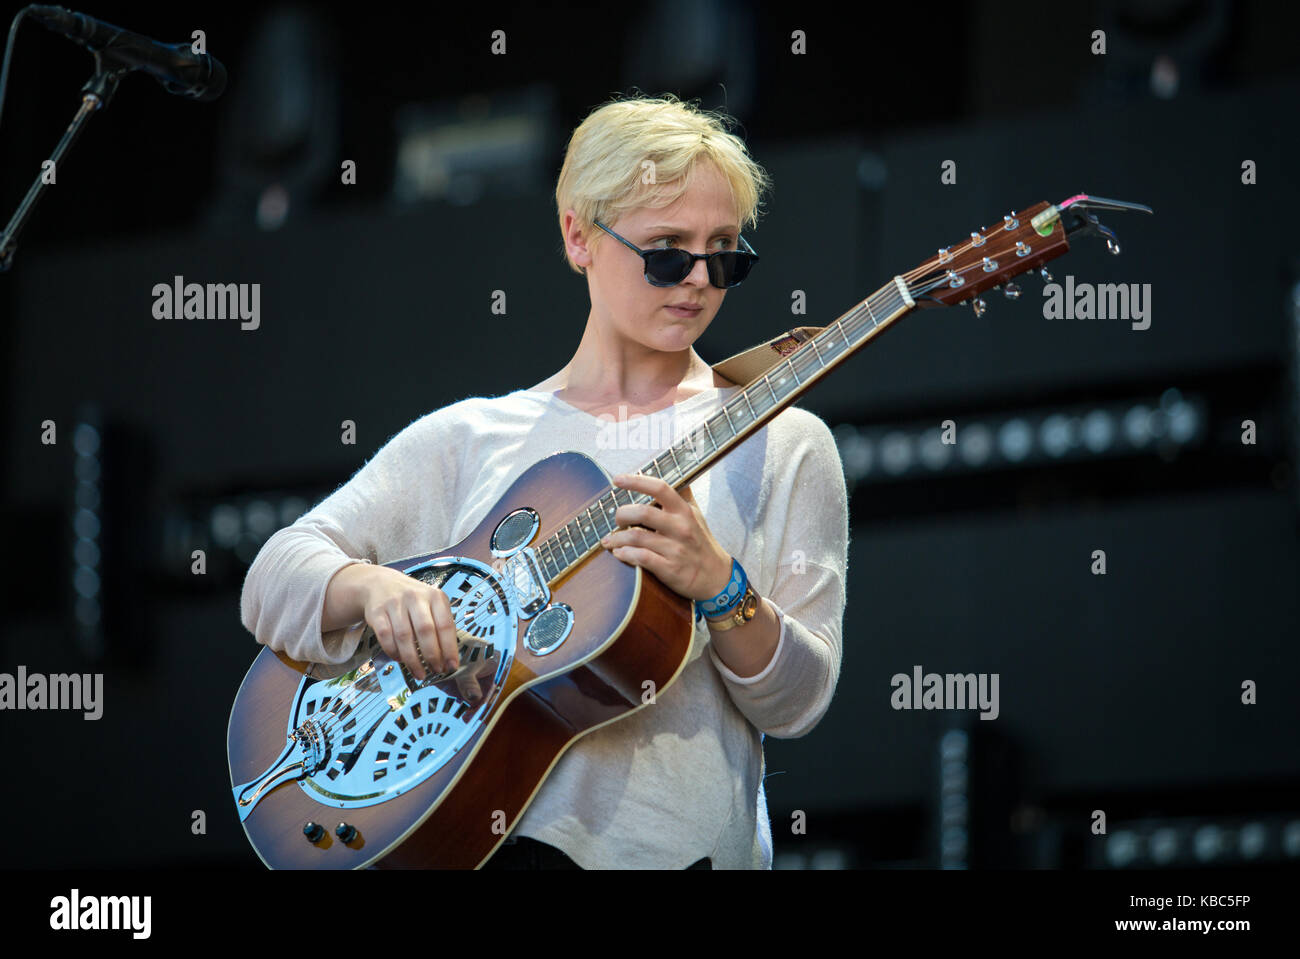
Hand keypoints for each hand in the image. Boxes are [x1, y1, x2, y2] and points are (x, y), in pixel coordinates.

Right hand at [358, 566, 460, 680]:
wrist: (381, 585)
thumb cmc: (413, 601)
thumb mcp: (432, 605)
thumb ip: (441, 627)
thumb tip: (448, 659)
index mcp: (434, 596)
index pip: (445, 625)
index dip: (449, 649)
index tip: (452, 666)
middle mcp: (415, 597)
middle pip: (425, 630)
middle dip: (432, 655)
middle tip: (436, 670)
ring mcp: (394, 604)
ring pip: (404, 636)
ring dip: (413, 659)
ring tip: (419, 673)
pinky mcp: (377, 612)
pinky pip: (385, 637)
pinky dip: (393, 652)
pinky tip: (400, 660)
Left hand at [600, 473, 733, 601]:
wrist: (716, 577)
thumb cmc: (701, 543)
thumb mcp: (696, 515)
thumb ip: (684, 495)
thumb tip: (676, 474)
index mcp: (684, 511)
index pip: (660, 488)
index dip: (636, 481)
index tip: (617, 479)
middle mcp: (680, 528)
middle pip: (643, 513)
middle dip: (621, 514)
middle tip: (617, 520)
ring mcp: (675, 549)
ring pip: (637, 537)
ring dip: (617, 538)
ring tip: (610, 540)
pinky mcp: (669, 568)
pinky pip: (641, 558)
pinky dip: (626, 554)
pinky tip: (620, 553)